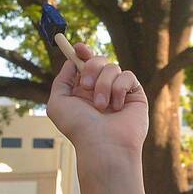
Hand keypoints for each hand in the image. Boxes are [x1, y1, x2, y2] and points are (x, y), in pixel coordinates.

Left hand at [45, 40, 146, 159]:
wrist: (103, 144)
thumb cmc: (79, 127)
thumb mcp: (57, 103)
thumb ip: (62, 81)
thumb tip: (72, 62)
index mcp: (82, 91)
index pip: (84, 64)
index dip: (82, 53)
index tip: (78, 48)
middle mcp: (100, 89)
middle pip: (98, 60)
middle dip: (92, 67)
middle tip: (87, 85)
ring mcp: (118, 91)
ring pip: (113, 67)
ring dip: (104, 85)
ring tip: (102, 106)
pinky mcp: (135, 94)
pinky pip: (128, 76)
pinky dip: (119, 88)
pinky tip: (117, 107)